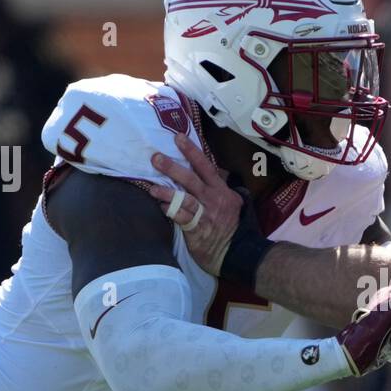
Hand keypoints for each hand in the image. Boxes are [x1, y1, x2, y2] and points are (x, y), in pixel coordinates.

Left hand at [146, 133, 243, 274]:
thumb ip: (220, 189)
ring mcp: (205, 215)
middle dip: (173, 167)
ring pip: (184, 198)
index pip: (206, 166)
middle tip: (156, 158)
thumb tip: (214, 173)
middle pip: (191, 179)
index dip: (192, 151)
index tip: (178, 137)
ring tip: (153, 187)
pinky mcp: (197, 230)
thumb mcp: (233, 204)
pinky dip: (169, 210)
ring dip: (167, 191)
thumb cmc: (231, 228)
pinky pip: (180, 217)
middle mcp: (213, 200)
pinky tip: (159, 206)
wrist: (237, 253)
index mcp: (221, 191)